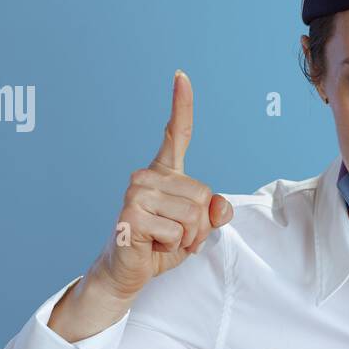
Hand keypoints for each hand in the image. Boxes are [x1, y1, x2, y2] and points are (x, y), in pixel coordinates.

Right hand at [92, 69, 232, 300]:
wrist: (128, 271)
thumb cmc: (161, 245)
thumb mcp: (196, 229)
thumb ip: (213, 213)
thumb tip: (219, 207)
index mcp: (163, 173)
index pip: (175, 134)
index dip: (181, 105)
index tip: (181, 76)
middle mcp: (146, 176)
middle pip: (202, 195)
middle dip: (199, 225)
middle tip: (177, 236)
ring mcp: (135, 194)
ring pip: (192, 215)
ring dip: (188, 238)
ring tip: (164, 241)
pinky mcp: (131, 216)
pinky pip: (176, 233)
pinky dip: (173, 247)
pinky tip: (152, 246)